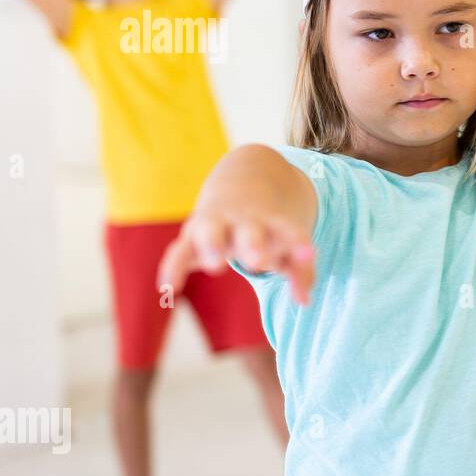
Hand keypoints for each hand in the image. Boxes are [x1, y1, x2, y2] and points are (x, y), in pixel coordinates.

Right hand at [158, 210, 316, 305]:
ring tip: (215, 265)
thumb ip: (300, 270)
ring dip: (213, 246)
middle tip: (257, 261)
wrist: (246, 175)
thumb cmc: (269, 224)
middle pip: (249, 232)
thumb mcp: (287, 242)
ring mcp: (217, 224)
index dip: (298, 244)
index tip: (307, 254)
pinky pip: (179, 251)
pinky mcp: (191, 235)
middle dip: (253, 245)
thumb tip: (303, 301)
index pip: (289, 232)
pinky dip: (173, 268)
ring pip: (211, 231)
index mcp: (274, 222)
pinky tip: (168, 289)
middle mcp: (245, 221)